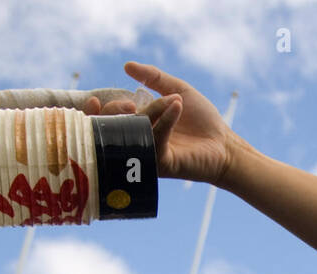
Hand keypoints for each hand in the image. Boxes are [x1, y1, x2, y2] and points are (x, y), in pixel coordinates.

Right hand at [85, 62, 244, 186]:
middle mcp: (137, 142)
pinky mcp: (162, 164)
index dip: (93, 113)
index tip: (96, 100)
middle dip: (114, 112)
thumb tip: (127, 66)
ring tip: (171, 101)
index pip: (104, 120)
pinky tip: (177, 106)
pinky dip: (165, 119)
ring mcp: (148, 155)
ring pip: (134, 131)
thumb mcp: (177, 90)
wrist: (223, 143)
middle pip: (110, 128)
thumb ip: (153, 77)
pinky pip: (156, 139)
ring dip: (151, 111)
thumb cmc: (201, 120)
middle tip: (131, 105)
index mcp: (136, 124)